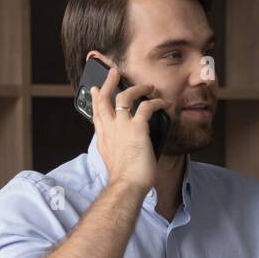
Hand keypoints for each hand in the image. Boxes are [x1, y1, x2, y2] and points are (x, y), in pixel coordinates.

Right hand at [90, 65, 168, 192]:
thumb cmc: (123, 179)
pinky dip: (157, 103)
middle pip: (104, 99)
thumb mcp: (113, 161)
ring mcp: (122, 126)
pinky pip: (147, 107)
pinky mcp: (137, 128)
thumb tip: (125, 146)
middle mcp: (109, 129)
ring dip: (137, 87)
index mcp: (103, 138)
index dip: (94, 99)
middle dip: (108, 83)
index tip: (94, 90)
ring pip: (124, 96)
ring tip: (147, 85)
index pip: (96, 114)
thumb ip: (115, 149)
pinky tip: (164, 103)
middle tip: (113, 72)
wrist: (126, 185)